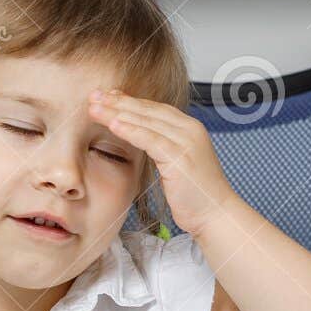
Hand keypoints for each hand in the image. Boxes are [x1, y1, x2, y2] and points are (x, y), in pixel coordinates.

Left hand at [88, 88, 237, 236]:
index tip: (107, 97)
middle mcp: (189, 129)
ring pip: (145, 121)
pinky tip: (113, 124)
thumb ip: (163, 147)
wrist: (216, 214)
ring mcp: (186, 141)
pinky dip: (130, 130)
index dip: (129, 101)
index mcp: (189, 128)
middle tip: (94, 96)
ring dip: (117, 113)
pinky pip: (150, 139)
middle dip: (118, 102)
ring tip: (94, 108)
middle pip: (147, 110)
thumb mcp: (177, 163)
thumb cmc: (196, 195)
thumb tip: (141, 139)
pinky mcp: (180, 156)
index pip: (154, 108)